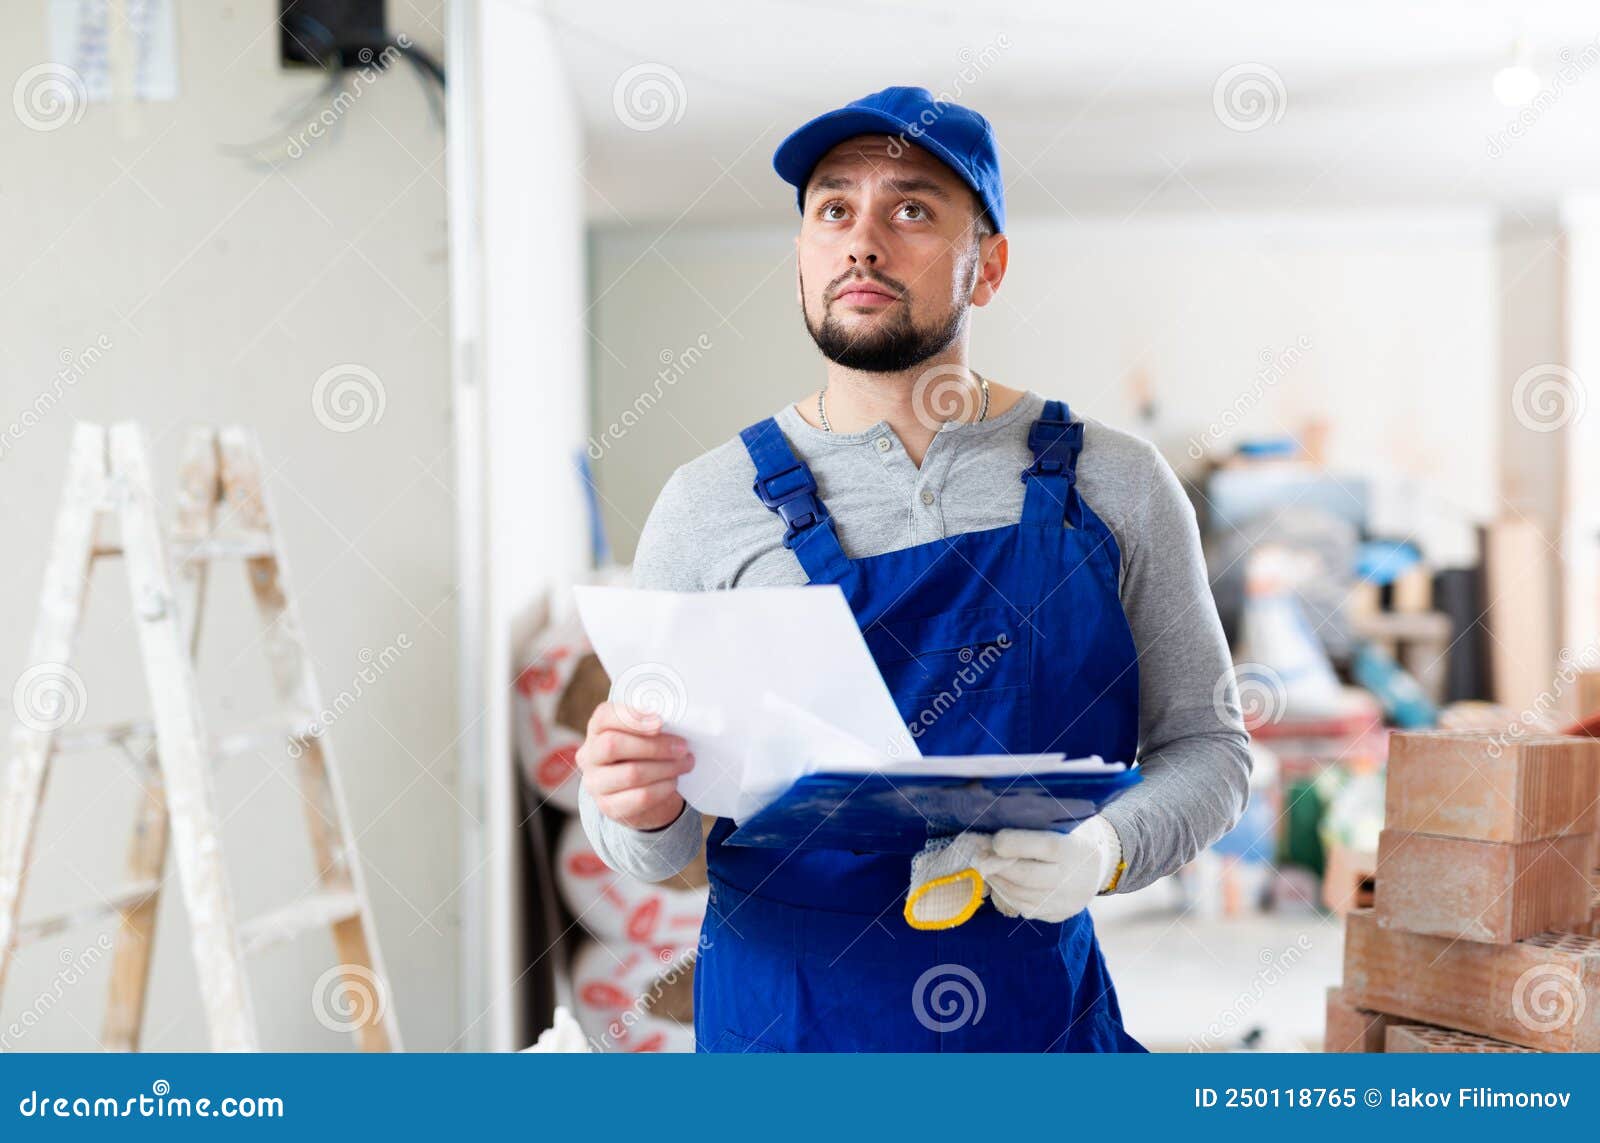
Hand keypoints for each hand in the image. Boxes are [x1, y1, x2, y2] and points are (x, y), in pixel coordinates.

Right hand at [575, 701, 693, 830]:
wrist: (647, 795)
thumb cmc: (646, 756)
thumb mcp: (645, 735)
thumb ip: (651, 725)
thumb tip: (674, 722)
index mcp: (596, 730)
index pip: (604, 716)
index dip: (631, 717)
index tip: (660, 722)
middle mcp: (589, 756)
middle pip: (613, 745)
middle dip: (654, 745)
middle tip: (682, 747)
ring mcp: (595, 784)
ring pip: (631, 773)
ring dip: (665, 767)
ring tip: (685, 763)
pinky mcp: (609, 807)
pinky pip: (640, 797)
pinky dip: (663, 788)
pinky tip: (673, 782)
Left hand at [984, 815, 1122, 922]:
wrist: (1099, 868)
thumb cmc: (1074, 836)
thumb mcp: (1065, 822)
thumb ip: (1038, 821)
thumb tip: (999, 820)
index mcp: (1076, 850)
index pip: (1043, 847)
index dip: (1012, 843)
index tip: (993, 838)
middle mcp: (1072, 880)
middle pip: (1025, 876)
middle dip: (996, 864)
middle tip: (978, 854)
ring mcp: (1065, 902)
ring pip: (1019, 895)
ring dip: (996, 879)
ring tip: (984, 865)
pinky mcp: (1057, 915)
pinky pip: (1023, 907)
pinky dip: (1006, 893)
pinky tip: (999, 879)